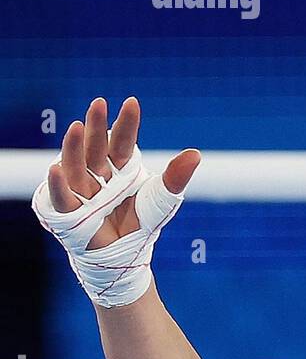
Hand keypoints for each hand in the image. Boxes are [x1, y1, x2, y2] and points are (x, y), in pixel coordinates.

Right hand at [48, 97, 200, 249]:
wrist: (125, 256)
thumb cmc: (142, 223)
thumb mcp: (162, 199)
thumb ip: (175, 177)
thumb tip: (195, 154)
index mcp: (120, 169)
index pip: (122, 142)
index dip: (126, 123)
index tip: (131, 102)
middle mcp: (98, 176)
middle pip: (96, 148)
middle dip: (95, 126)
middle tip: (98, 102)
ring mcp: (82, 192)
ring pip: (77, 166)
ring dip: (74, 147)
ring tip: (75, 125)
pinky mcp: (70, 213)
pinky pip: (63, 197)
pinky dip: (59, 184)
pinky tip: (56, 168)